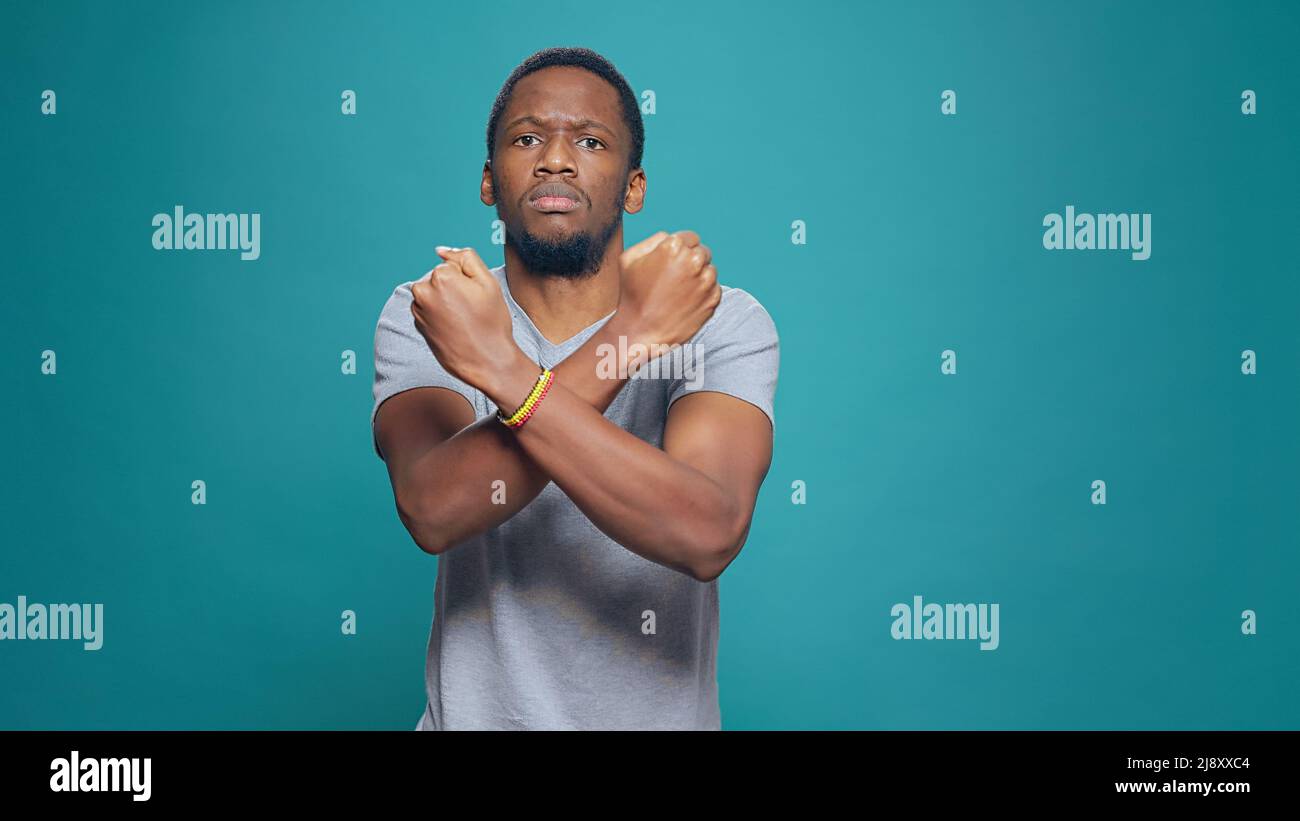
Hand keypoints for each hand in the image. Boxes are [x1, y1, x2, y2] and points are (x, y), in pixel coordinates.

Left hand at [410, 246, 528, 393]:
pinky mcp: (418, 325)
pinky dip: (440, 315)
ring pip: (433, 294)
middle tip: (471, 310)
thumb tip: (441, 250)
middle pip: (439, 278)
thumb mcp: (488, 282)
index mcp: (440, 276)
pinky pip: (429, 310)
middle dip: (453, 288)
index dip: (468, 280)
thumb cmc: (491, 322)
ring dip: (445, 301)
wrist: (487, 361)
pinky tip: (455, 328)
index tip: (476, 297)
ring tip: (464, 320)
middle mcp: (423, 291)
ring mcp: (418, 310)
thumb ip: (466, 257)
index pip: (452, 266)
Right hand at [614, 230, 720, 352]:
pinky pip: (714, 288)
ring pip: (709, 269)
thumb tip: (671, 237)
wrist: (641, 331)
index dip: (680, 250)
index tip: (671, 263)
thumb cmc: (631, 295)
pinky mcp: (713, 299)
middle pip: (702, 251)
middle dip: (691, 262)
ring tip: (678, 292)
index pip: (690, 237)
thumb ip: (653, 240)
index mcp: (674, 246)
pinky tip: (685, 302)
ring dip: (698, 277)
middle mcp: (693, 260)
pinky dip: (703, 293)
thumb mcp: (629, 258)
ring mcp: (705, 280)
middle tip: (674, 279)